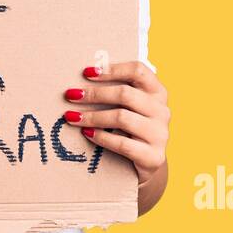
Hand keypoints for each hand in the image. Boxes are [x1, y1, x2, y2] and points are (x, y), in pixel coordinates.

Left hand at [63, 61, 169, 185]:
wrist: (147, 163)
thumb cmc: (131, 127)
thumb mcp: (129, 107)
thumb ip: (115, 92)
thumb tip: (80, 83)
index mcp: (157, 91)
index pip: (138, 71)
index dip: (112, 69)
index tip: (86, 72)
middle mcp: (161, 110)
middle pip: (125, 94)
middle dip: (94, 94)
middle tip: (71, 95)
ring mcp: (159, 134)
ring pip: (122, 118)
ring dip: (92, 116)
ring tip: (72, 117)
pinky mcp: (153, 156)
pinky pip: (122, 144)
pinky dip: (101, 137)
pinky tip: (87, 133)